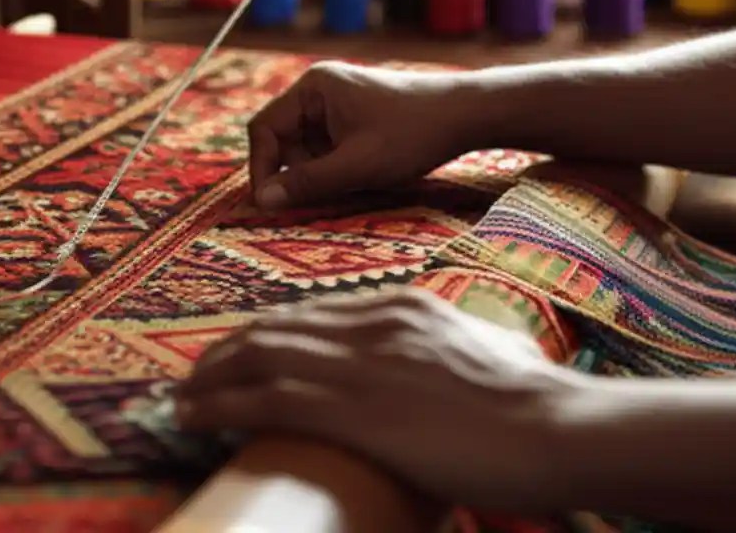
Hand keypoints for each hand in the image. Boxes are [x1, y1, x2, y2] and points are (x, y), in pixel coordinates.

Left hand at [175, 288, 581, 509]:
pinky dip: (220, 404)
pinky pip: (265, 398)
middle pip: (275, 328)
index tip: (241, 353)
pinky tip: (192, 415)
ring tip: (181, 398)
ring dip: (210, 378)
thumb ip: (451, 352)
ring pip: (259, 357)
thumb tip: (449, 368)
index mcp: (399, 309)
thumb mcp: (485, 357)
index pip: (311, 314)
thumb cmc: (532, 404)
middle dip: (227, 352)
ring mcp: (358, 363)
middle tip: (196, 375)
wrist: (554, 426)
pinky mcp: (352, 407)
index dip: (267, 334)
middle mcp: (370, 324)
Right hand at [248, 62, 483, 209]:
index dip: (262, 168)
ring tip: (354, 183)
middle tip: (323, 197)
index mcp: (312, 88)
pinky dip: (336, 170)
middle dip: (297, 174)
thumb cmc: (413, 135)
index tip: (270, 203)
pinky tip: (363, 176)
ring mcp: (336, 105)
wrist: (466, 116)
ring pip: (306, 151)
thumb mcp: (357, 166)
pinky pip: (327, 150)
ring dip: (320, 175)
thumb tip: (261, 202)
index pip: (264, 129)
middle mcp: (319, 91)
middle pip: (283, 142)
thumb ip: (307, 184)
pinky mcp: (352, 120)